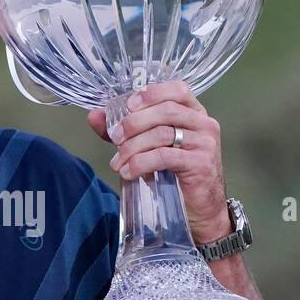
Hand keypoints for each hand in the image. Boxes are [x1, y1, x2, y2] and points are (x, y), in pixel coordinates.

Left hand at [86, 80, 231, 242]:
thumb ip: (125, 130)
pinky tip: (128, 172)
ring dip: (132, 147)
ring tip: (118, 162)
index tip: (128, 106)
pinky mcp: (200, 164)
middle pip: (165, 110)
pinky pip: (164, 156)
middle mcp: (204, 124)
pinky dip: (140, 163)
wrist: (200, 210)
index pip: (177, 89)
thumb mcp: (150, 148)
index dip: (151, 93)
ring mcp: (204, 143)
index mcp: (194, 113)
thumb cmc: (176, 175)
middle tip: (115, 138)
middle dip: (134, 123)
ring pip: (162, 133)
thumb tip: (94, 116)